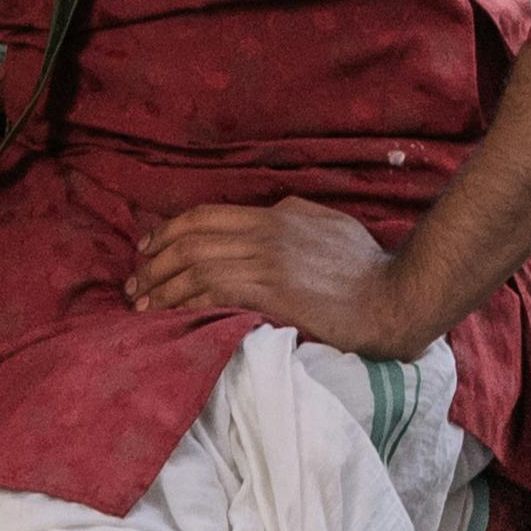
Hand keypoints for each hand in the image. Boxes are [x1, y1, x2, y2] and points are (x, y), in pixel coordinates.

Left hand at [122, 195, 430, 357]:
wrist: (395, 296)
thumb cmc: (367, 266)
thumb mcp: (327, 224)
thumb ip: (291, 216)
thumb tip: (268, 213)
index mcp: (276, 214)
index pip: (205, 216)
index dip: (168, 231)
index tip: (146, 249)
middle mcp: (266, 232)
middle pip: (191, 240)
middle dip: (154, 262)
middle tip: (134, 284)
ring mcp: (268, 262)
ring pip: (196, 266)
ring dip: (162, 286)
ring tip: (141, 305)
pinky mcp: (272, 294)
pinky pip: (213, 293)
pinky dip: (185, 303)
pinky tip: (170, 316)